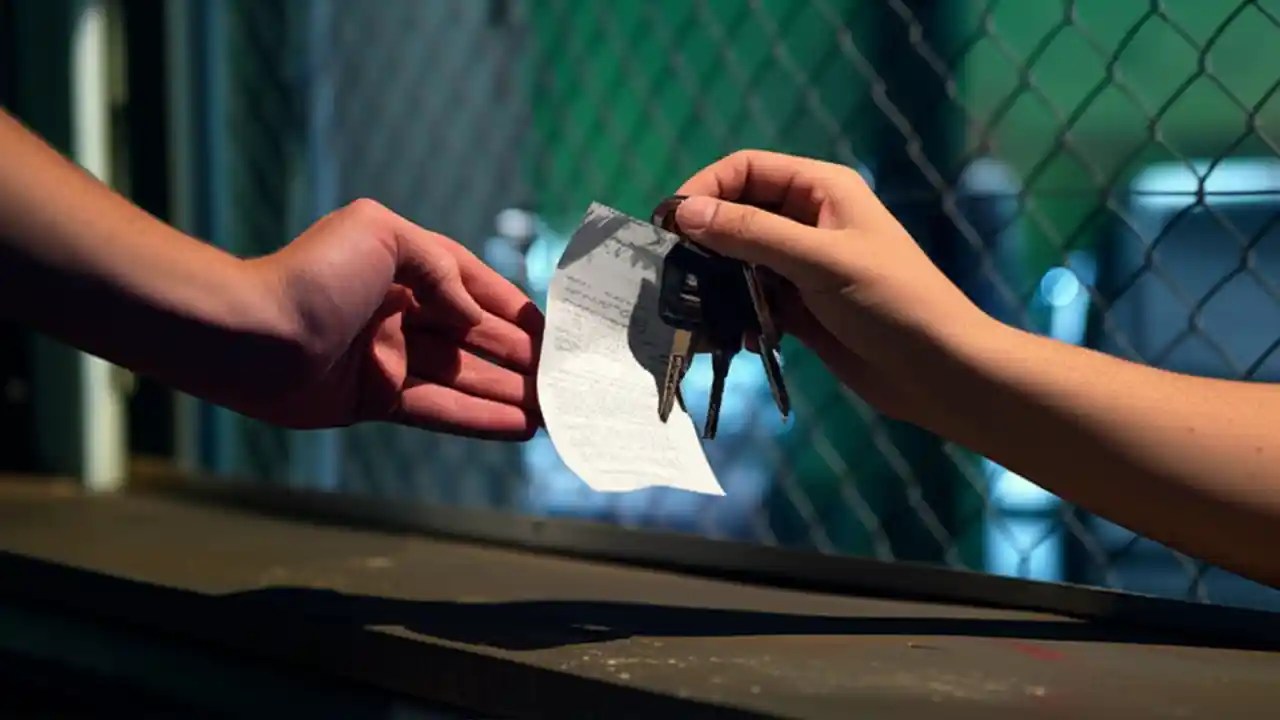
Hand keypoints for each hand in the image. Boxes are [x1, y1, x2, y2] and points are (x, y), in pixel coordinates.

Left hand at [244, 199, 541, 438]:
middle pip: (476, 340)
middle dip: (522, 359)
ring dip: (510, 394)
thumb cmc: (310, 276)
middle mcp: (401, 313)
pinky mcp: (376, 399)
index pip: (475, 288)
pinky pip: (439, 411)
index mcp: (404, 268)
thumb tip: (472, 314)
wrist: (250, 336)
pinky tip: (517, 428)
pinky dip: (479, 419)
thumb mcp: (382, 235)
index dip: (516, 311)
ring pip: (464, 379)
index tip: (557, 331)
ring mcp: (390, 358)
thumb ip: (439, 265)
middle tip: (567, 379)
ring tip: (554, 411)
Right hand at [673, 150, 991, 422]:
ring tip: (694, 307)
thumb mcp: (819, 260)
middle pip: (738, 214)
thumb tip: (685, 212)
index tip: (670, 225)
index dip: (706, 189)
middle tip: (672, 271)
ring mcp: (803, 266)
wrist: (939, 371)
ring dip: (717, 282)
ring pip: (740, 261)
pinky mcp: (801, 308)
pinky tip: (730, 335)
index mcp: (821, 190)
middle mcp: (809, 221)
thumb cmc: (891, 302)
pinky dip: (736, 313)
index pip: (746, 170)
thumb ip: (751, 234)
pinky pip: (753, 300)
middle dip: (705, 239)